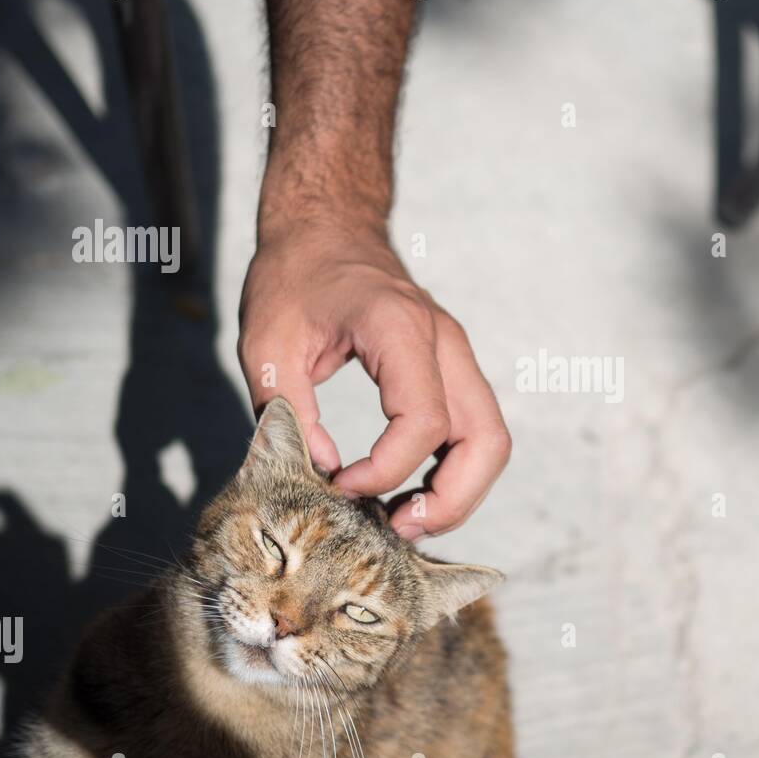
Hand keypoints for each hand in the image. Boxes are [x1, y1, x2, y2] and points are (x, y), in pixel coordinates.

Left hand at [238, 218, 510, 539]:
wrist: (328, 228)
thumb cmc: (295, 276)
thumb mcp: (267, 341)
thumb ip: (286, 408)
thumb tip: (321, 471)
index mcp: (400, 329)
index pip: (422, 423)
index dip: (384, 472)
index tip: (338, 486)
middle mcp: (444, 342)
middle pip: (486, 441)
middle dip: (451, 501)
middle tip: (397, 530)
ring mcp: (457, 354)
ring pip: (491, 441)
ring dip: (460, 493)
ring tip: (406, 521)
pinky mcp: (452, 368)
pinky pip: (474, 431)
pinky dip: (454, 472)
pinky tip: (410, 493)